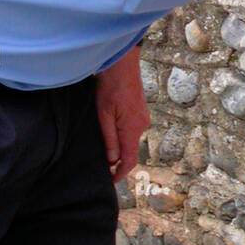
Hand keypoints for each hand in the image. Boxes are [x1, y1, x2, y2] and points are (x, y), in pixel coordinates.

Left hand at [95, 47, 148, 182]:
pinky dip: (122, 135)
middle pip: (130, 150)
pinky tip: (110, 131)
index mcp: (132, 129)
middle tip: (102, 167)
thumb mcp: (103, 114)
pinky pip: (132, 129)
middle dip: (118, 161)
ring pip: (130, 139)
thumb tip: (112, 160)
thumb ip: (109, 139)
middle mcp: (141, 125)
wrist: (122, 63)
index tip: (111, 181)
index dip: (120, 173)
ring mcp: (142, 117)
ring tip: (103, 149)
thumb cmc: (110, 86)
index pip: (129, 160)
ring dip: (119, 147)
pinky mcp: (140, 110)